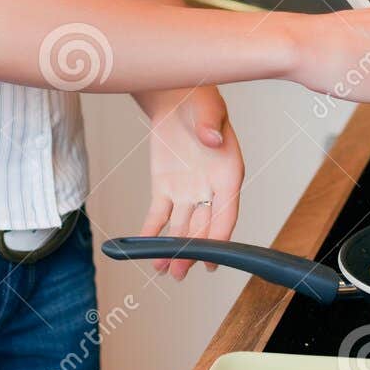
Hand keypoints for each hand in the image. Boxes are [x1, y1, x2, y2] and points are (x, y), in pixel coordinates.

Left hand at [141, 87, 244, 280]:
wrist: (175, 97)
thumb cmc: (200, 101)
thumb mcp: (208, 109)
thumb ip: (210, 125)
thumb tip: (211, 139)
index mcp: (228, 174)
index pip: (226, 213)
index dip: (219, 237)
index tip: (211, 258)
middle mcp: (209, 189)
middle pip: (202, 228)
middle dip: (191, 251)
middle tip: (179, 272)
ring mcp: (186, 191)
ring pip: (180, 228)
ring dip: (171, 249)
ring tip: (162, 270)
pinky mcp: (164, 188)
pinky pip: (158, 215)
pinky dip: (150, 232)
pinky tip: (142, 247)